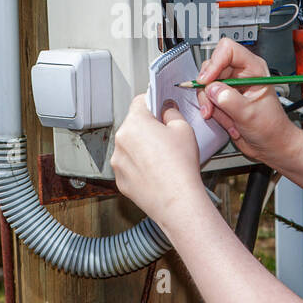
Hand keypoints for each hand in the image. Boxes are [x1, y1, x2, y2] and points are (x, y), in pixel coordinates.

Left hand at [110, 94, 208, 222]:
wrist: (176, 201)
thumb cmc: (180, 167)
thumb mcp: (184, 129)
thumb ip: (172, 112)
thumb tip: (166, 109)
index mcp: (135, 123)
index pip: (140, 101)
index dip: (153, 103)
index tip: (160, 108)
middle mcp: (121, 141)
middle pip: (134, 125)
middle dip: (148, 127)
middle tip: (167, 137)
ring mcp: (118, 162)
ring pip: (130, 146)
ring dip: (142, 147)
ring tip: (163, 158)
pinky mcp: (120, 180)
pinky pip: (129, 165)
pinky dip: (139, 166)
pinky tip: (156, 171)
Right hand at [195, 37, 298, 166]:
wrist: (271, 145)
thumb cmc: (272, 128)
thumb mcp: (250, 114)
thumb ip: (230, 100)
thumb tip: (212, 89)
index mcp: (254, 68)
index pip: (227, 50)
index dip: (214, 63)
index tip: (207, 81)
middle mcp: (241, 73)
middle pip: (212, 67)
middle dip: (209, 90)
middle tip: (211, 107)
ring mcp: (230, 85)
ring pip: (206, 85)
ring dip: (211, 105)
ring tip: (227, 119)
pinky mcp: (223, 97)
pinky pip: (207, 98)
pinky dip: (212, 111)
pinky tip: (228, 122)